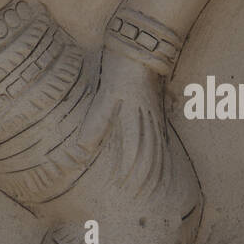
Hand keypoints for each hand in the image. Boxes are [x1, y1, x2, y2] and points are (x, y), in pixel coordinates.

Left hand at [78, 49, 168, 199]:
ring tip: (154, 186)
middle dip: (147, 178)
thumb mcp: (105, 94)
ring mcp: (153, 114)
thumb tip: (83, 147)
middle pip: (151, 156)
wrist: (140, 47)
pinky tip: (158, 158)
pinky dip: (160, 151)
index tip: (125, 189)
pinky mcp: (153, 108)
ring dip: (155, 168)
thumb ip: (97, 120)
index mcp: (134, 119)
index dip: (130, 174)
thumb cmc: (120, 70)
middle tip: (142, 196)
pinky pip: (159, 136)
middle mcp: (148, 120)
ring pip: (157, 147)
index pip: (135, 155)